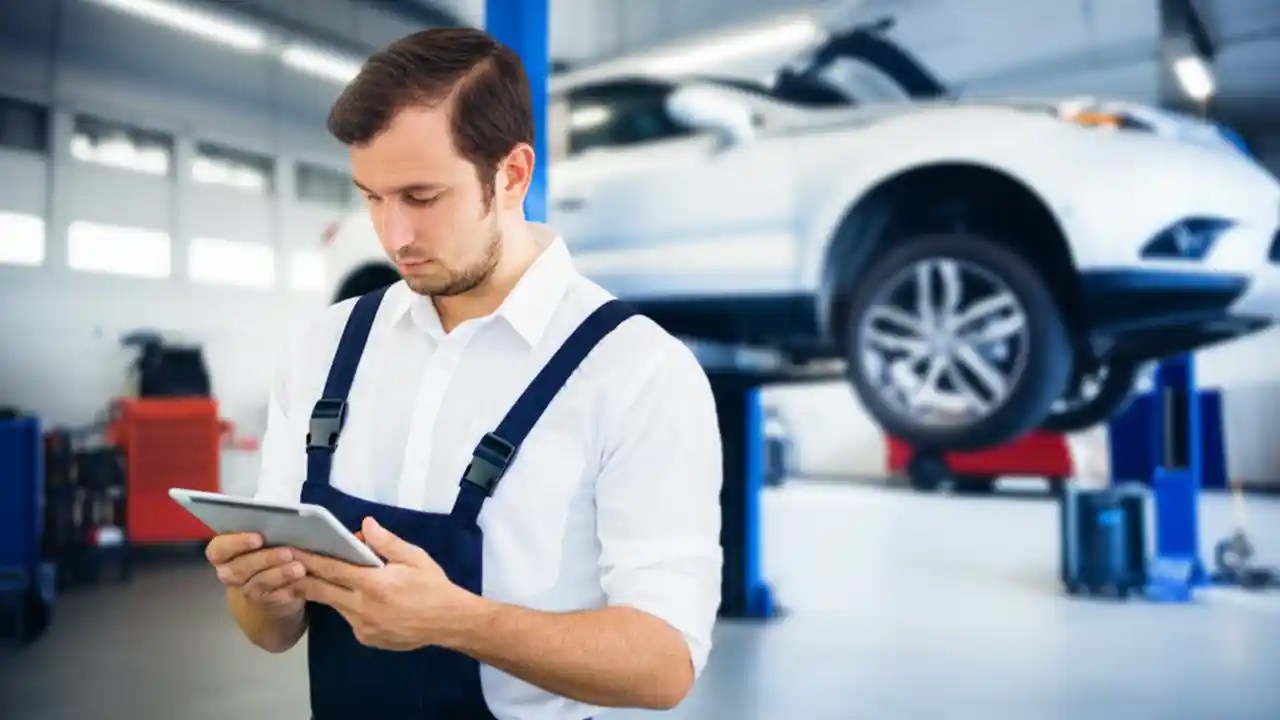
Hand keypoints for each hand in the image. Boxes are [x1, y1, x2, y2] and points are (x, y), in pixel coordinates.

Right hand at [206, 532, 306, 617]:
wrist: (272, 584)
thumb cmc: (267, 549)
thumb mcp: (263, 537)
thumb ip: (266, 529)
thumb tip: (284, 517)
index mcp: (223, 551)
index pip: (219, 548)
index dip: (236, 544)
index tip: (258, 538)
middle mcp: (229, 572)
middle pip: (238, 569)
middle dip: (265, 559)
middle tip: (287, 553)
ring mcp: (245, 590)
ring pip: (257, 584)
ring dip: (279, 575)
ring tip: (299, 568)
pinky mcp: (264, 603)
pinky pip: (274, 598)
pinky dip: (288, 589)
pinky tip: (300, 582)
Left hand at [294, 517, 482, 650]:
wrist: (449, 623)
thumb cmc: (433, 586)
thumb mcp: (415, 558)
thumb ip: (386, 542)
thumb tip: (365, 525)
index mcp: (374, 584)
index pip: (332, 569)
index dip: (309, 560)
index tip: (290, 551)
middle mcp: (363, 608)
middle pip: (322, 591)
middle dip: (301, 578)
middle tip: (282, 568)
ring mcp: (363, 626)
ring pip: (335, 605)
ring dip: (324, 591)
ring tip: (312, 578)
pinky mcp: (366, 638)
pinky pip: (350, 618)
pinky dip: (348, 606)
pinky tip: (355, 599)